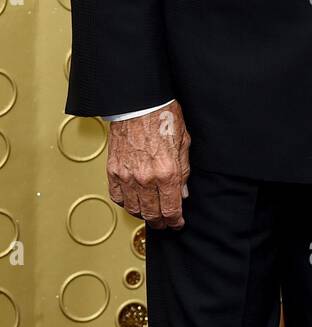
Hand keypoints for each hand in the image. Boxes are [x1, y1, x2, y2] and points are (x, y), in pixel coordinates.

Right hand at [106, 100, 189, 228]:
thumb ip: (184, 170)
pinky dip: (125, 202)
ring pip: (133, 209)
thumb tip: (183, 192)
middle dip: (161, 222)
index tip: (177, 223)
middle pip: (152, 214)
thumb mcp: (184, 142)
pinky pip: (117, 196)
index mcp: (167, 172)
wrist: (138, 103)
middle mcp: (146, 178)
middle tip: (165, 223)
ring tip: (150, 213)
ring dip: (143, 214)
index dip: (175, 221)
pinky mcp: (113, 170)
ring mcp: (127, 176)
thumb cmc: (162, 116)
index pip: (171, 210)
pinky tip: (133, 201)